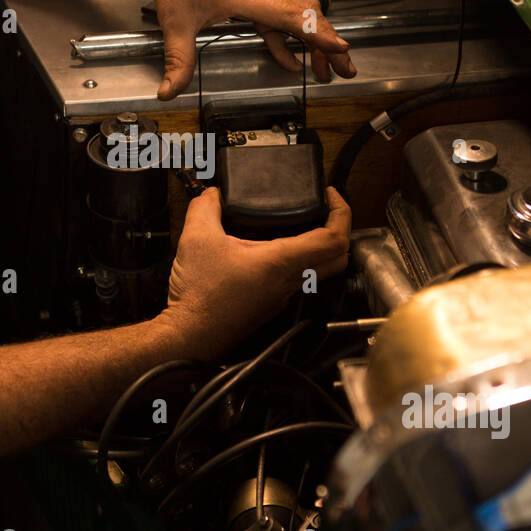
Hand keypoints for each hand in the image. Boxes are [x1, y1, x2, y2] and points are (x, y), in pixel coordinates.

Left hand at [141, 0, 356, 97]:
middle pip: (307, 14)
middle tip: (344, 71)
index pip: (292, 15)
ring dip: (315, 38)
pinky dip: (292, 31)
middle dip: (329, 45)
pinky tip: (289, 56)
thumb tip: (170, 91)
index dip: (318, 34)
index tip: (341, 49)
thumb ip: (178, 60)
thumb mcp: (174, 21)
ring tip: (323, 68)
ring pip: (299, 9)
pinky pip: (283, 8)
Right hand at [159, 186, 351, 359]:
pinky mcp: (270, 304)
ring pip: (319, 271)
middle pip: (338, 259)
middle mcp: (288, 282)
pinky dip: (297, 261)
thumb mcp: (197, 238)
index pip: (333, 239)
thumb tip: (211, 194)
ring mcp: (281, 296)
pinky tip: (273, 249)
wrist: (190, 336)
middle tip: (325, 210)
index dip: (341, 211)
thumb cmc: (199, 296)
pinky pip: (296, 280)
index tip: (330, 196)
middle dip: (340, 229)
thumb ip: (205, 208)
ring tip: (302, 225)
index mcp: (280, 262)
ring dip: (320, 247)